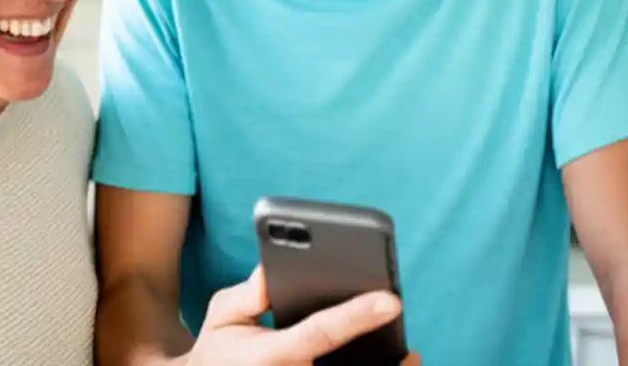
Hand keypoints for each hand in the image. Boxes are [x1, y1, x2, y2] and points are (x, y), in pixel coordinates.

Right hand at [183, 266, 419, 364]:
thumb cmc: (218, 351)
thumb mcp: (223, 315)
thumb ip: (248, 293)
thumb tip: (275, 271)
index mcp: (272, 356)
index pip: (321, 332)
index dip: (357, 315)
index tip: (392, 300)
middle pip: (346, 365)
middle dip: (381, 358)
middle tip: (409, 346)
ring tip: (408, 361)